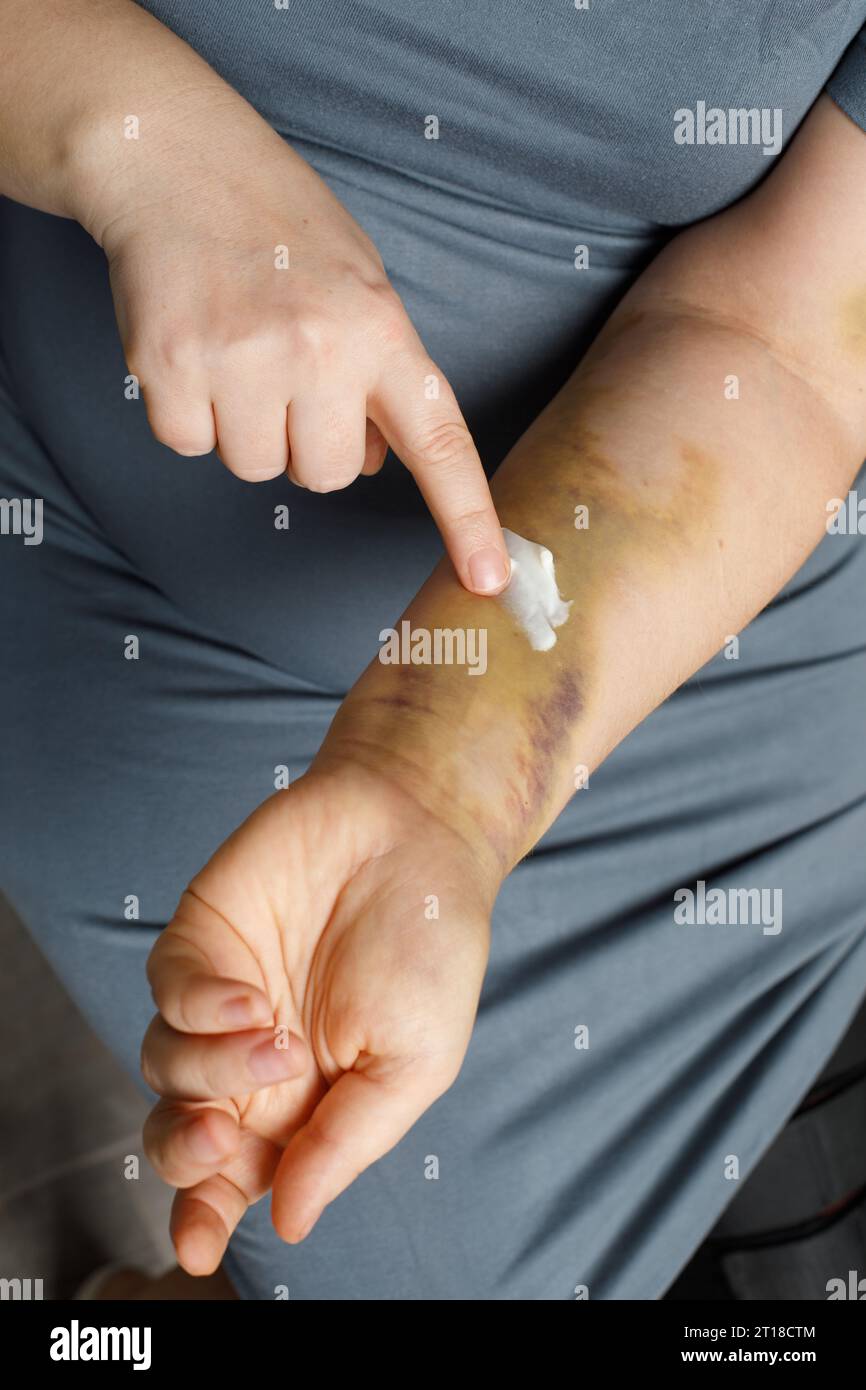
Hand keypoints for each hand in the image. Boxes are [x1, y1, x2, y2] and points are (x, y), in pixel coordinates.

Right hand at [94, 93, 508, 593]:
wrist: (175, 161)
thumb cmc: (279, 227)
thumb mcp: (361, 285)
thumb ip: (379, 375)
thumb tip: (367, 461)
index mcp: (381, 330)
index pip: (439, 442)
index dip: (467, 518)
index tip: (487, 580)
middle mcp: (319, 350)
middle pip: (323, 475)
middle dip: (304, 441)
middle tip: (282, 370)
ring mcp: (241, 360)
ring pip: (253, 468)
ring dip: (243, 427)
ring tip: (235, 350)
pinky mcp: (170, 368)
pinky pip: (188, 445)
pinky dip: (187, 413)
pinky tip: (192, 350)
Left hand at [140, 757, 496, 1274]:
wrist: (420, 835)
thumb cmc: (430, 951)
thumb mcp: (413, 1063)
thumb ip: (347, 1141)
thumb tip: (290, 1221)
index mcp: (301, 1103)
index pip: (234, 1176)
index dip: (204, 1214)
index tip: (197, 1247)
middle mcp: (249, 1060)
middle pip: (178, 1131)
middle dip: (183, 1153)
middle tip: (217, 1137)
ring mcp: (219, 998)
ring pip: (163, 1065)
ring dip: (209, 1069)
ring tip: (278, 1039)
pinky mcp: (201, 938)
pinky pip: (167, 993)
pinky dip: (197, 1008)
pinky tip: (248, 998)